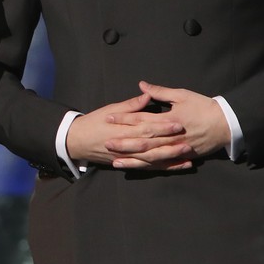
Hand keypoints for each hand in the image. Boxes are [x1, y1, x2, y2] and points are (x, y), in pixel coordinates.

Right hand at [66, 91, 193, 170]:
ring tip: (188, 154)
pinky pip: (150, 168)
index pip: (145, 129)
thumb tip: (147, 95)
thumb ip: (130, 105)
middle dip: (170, 143)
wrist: (76, 141)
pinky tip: (181, 165)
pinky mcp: (129, 164)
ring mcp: (127, 157)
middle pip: (151, 146)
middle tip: (187, 139)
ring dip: (171, 157)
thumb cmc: (92, 122)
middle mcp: (126, 146)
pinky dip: (166, 167)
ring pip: (152, 159)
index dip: (162, 127)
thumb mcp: (109, 109)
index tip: (177, 123)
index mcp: (122, 130)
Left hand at [103, 81, 229, 168]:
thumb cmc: (203, 106)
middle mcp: (170, 136)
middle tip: (106, 143)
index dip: (124, 118)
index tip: (109, 118)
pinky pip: (164, 164)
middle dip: (124, 143)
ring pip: (151, 156)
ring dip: (133, 159)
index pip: (141, 119)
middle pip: (143, 141)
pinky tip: (138, 168)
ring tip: (116, 161)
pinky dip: (150, 166)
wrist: (226, 123)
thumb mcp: (181, 95)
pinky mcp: (182, 156)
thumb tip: (141, 85)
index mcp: (168, 119)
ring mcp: (176, 148)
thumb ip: (159, 92)